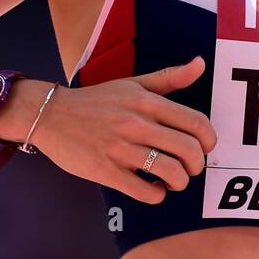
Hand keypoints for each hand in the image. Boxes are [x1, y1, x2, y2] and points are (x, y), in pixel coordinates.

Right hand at [29, 56, 216, 203]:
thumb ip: (169, 77)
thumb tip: (200, 64)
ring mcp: (120, 148)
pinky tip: (153, 189)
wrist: (49, 115)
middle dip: (197, 165)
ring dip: (179, 182)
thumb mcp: (133, 83)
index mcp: (146, 102)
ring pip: (170, 172)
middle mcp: (136, 123)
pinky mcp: (105, 170)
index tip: (205, 148)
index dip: (209, 141)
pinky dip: (156, 195)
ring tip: (173, 181)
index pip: (197, 123)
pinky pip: (144, 191)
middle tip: (190, 168)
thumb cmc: (97, 101)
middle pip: (189, 150)